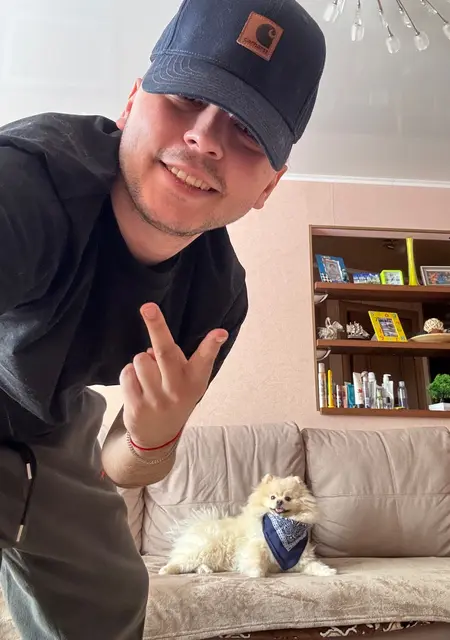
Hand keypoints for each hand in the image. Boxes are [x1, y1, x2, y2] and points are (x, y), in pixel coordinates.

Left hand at [119, 303, 227, 448]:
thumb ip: (181, 362)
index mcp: (195, 380)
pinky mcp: (137, 407)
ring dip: (141, 361)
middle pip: (165, 352)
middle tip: (148, 306)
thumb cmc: (176, 397)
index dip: (212, 344)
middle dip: (157, 327)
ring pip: (140, 359)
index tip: (220, 332)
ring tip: (148, 374)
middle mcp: (178, 390)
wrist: (158, 437)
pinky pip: (127, 374)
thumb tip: (153, 349)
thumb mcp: (190, 382)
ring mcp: (157, 400)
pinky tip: (137, 386)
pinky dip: (129, 374)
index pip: (205, 359)